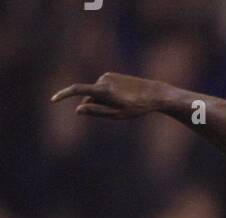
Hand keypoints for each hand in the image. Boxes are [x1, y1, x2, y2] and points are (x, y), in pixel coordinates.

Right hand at [51, 73, 167, 118]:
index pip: (77, 90)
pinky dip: (107, 95)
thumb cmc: (137, 108)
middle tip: (116, 112)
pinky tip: (123, 97)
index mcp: (103, 90)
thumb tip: (78, 109)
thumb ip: (96, 111)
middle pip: (89, 96)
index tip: (53, 101)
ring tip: (123, 104)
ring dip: (102, 101)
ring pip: (95, 93)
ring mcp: (107, 76)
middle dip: (94, 106)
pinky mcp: (111, 75)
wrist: (154, 94)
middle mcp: (103, 80)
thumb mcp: (117, 115)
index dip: (63, 95)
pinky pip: (102, 88)